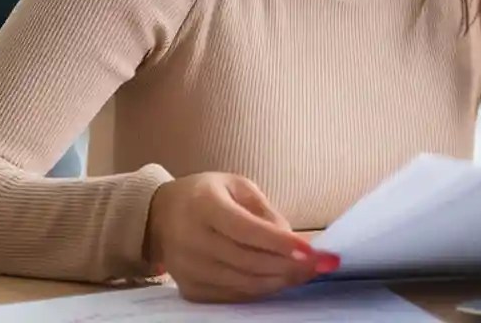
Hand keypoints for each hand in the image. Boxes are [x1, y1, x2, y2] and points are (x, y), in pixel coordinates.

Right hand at [145, 172, 339, 302]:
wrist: (158, 217)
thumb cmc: (205, 196)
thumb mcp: (236, 186)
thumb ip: (265, 211)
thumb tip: (293, 241)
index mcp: (203, 205)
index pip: (245, 229)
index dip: (279, 243)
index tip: (311, 250)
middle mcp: (192, 239)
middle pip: (248, 261)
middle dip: (290, 266)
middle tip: (322, 265)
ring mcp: (188, 269)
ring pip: (244, 283)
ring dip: (281, 280)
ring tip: (308, 272)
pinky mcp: (190, 289)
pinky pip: (233, 296)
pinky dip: (261, 290)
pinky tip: (281, 280)